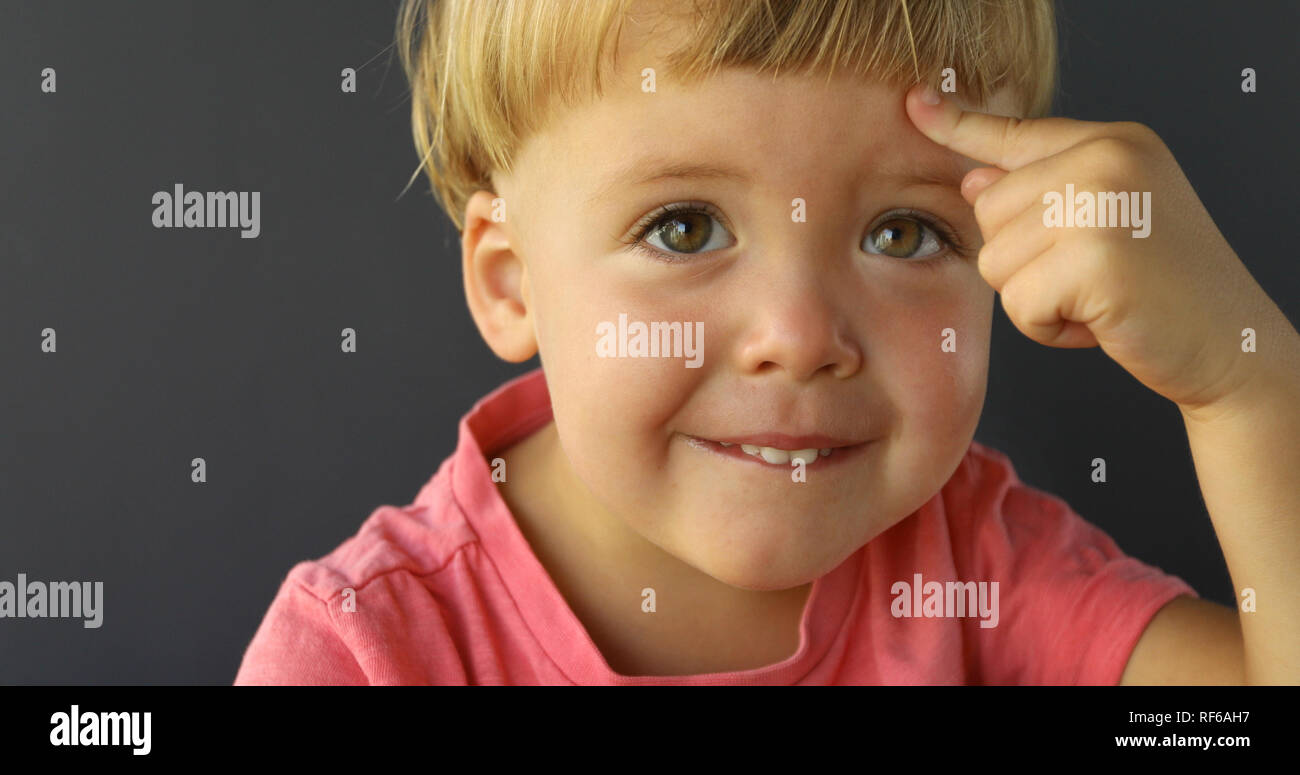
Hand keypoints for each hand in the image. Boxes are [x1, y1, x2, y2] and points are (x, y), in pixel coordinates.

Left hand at [904, 84, 1277, 413]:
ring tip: (1097, 298)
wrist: (1230, 342)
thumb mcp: (1107, 221)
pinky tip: (1099, 321)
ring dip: (1036, 299)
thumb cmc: (1167, 287)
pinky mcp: (1093, 258)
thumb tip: (974, 179)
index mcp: (1112, 141)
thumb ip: (1043, 193)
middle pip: (988, 212)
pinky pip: (1019, 303)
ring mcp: (1100, 203)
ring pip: (995, 261)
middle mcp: (1105, 159)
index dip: (958, 123)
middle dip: (1025, 262)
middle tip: (1091, 278)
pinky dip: (1049, 328)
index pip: (1015, 132)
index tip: (915, 103)